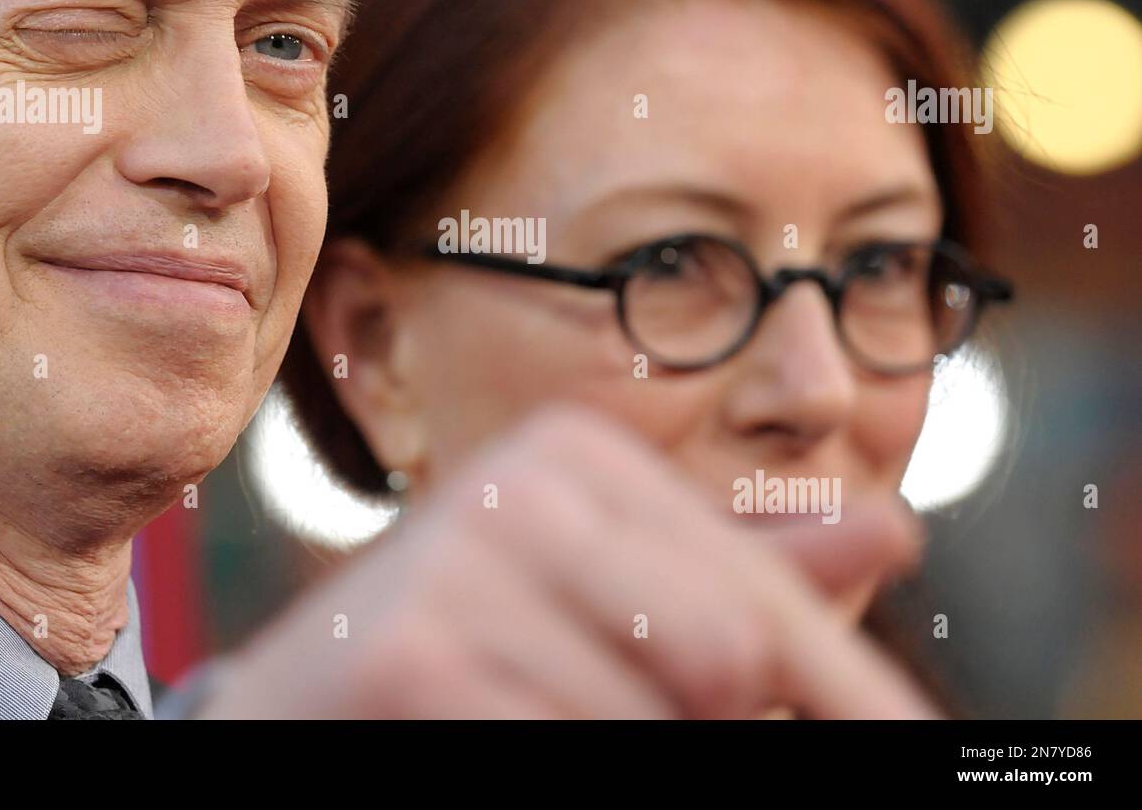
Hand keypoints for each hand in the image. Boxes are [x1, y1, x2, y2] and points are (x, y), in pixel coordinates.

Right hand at [199, 406, 937, 718]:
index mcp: (577, 459)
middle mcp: (520, 487)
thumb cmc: (471, 649)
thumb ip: (743, 573)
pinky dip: (550, 754)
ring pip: (654, 721)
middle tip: (597, 694)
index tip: (913, 746)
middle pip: (731, 661)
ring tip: (528, 706)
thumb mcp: (610, 595)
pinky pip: (566, 747)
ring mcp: (456, 563)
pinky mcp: (408, 655)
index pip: (764, 601)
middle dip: (702, 722)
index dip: (847, 695)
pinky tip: (486, 722)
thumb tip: (894, 529)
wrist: (301, 701)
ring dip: (617, 743)